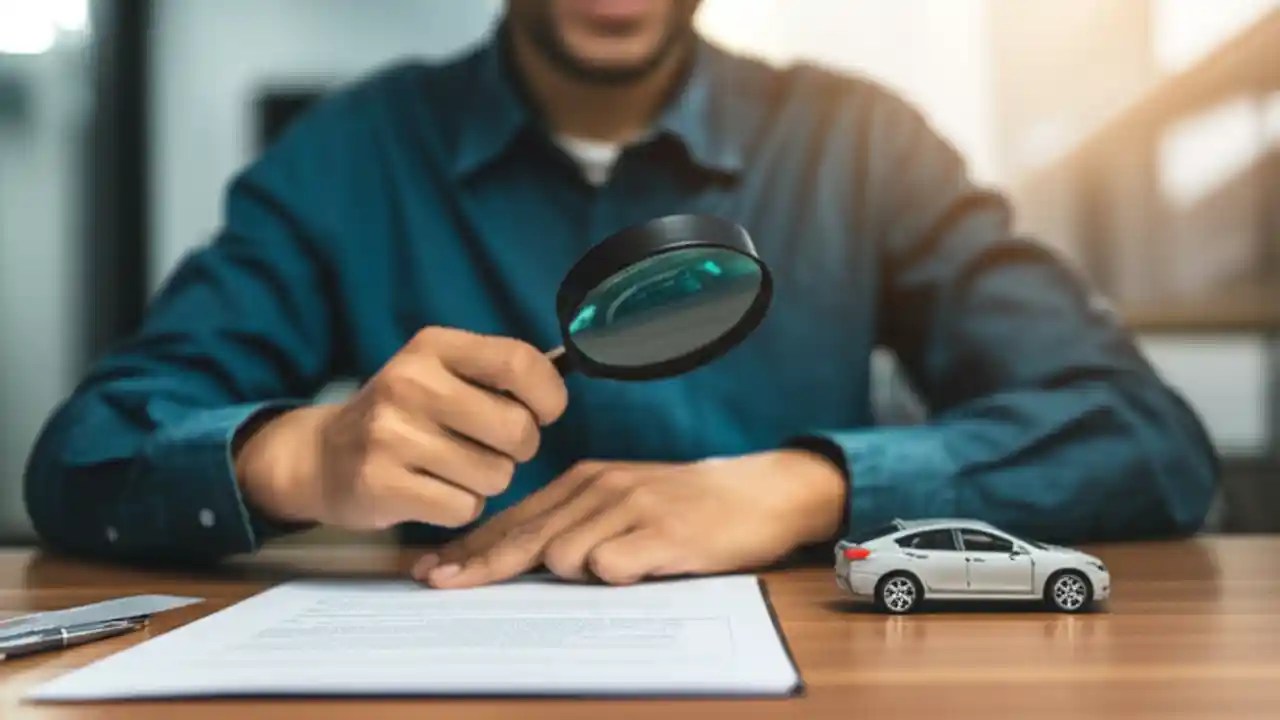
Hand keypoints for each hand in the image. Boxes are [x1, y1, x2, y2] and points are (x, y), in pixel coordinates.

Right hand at [234, 327, 567, 529]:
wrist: (323, 456)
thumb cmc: (404, 414)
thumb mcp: (440, 372)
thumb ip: (495, 374)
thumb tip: (558, 389)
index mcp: (433, 346)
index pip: (519, 362)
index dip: (549, 395)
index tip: (547, 412)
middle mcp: (410, 383)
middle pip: (517, 429)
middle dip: (519, 448)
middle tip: (491, 447)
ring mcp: (392, 435)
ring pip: (496, 475)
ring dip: (487, 481)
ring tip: (453, 469)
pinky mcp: (382, 485)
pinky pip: (465, 508)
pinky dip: (460, 508)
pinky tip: (433, 492)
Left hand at [412, 449, 846, 586]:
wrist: (760, 493)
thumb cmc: (687, 504)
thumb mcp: (625, 501)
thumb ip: (577, 522)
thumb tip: (521, 560)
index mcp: (587, 480)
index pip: (516, 517)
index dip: (471, 546)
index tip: (431, 569)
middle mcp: (602, 488)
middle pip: (525, 536)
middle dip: (480, 564)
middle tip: (439, 584)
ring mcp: (632, 508)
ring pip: (565, 555)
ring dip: (574, 574)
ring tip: (621, 566)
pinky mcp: (664, 533)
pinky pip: (613, 566)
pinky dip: (614, 575)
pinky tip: (637, 569)